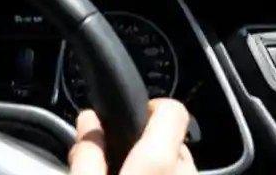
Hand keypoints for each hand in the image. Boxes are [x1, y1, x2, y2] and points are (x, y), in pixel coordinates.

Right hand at [70, 99, 196, 174]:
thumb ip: (87, 154)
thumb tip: (88, 120)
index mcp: (159, 162)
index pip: (172, 109)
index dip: (150, 107)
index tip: (126, 119)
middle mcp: (188, 172)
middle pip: (172, 142)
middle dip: (145, 147)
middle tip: (114, 166)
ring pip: (178, 167)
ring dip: (156, 170)